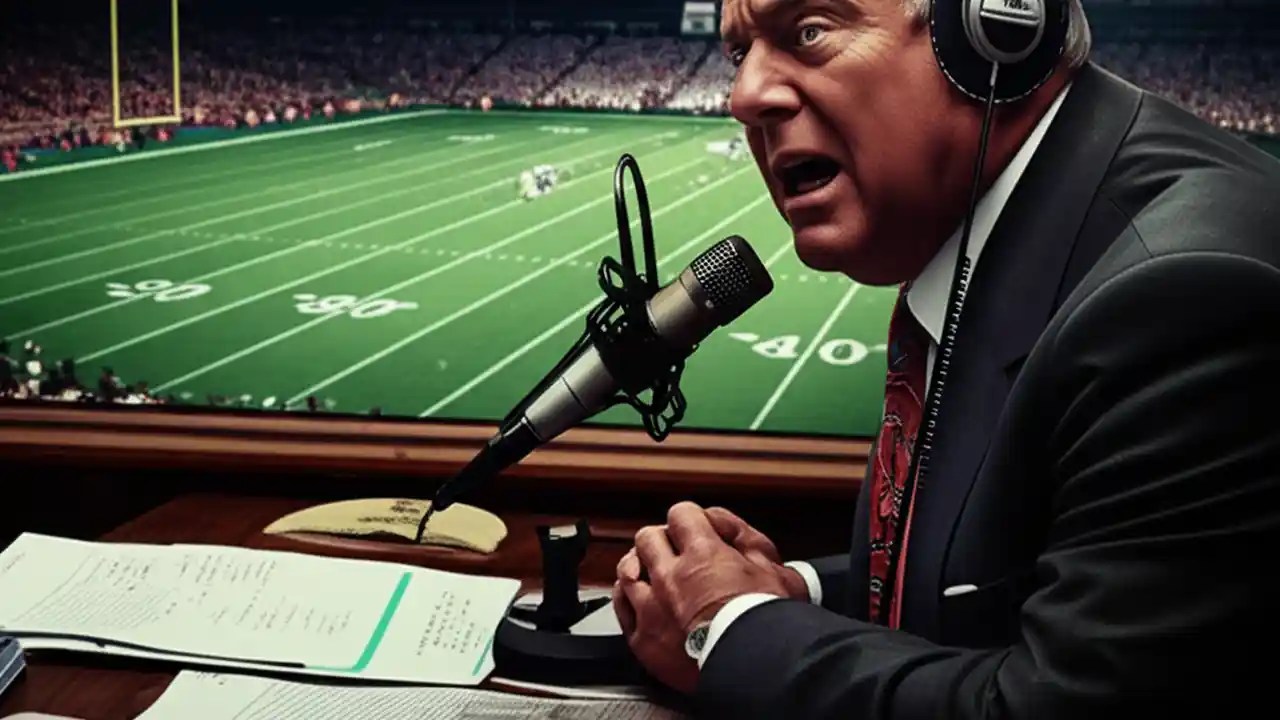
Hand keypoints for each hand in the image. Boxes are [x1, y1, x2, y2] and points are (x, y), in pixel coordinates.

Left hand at [613, 502, 794, 694]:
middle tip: (673, 551)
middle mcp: (671, 577)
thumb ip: (746, 538)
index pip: (680, 514)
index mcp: (704, 555)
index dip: (689, 519)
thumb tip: (720, 523)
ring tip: (651, 572)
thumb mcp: (777, 570)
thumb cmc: (770, 627)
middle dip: (661, 540)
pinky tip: (637, 596)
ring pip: (627, 570)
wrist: (757, 673)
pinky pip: (621, 607)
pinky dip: (627, 596)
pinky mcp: (643, 640)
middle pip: (647, 538)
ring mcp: (652, 609)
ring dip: (639, 566)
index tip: (694, 529)